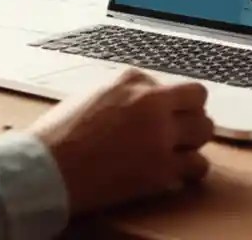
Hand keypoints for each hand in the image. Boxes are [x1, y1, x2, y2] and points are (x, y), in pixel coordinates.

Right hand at [30, 68, 214, 215]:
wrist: (45, 170)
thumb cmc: (57, 136)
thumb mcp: (90, 96)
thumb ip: (120, 95)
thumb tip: (136, 105)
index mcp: (130, 79)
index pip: (166, 83)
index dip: (163, 101)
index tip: (155, 115)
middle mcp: (151, 101)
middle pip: (197, 97)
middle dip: (190, 113)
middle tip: (178, 130)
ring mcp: (160, 135)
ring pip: (205, 129)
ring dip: (194, 139)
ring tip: (180, 151)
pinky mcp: (162, 169)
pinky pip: (198, 165)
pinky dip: (190, 170)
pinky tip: (177, 173)